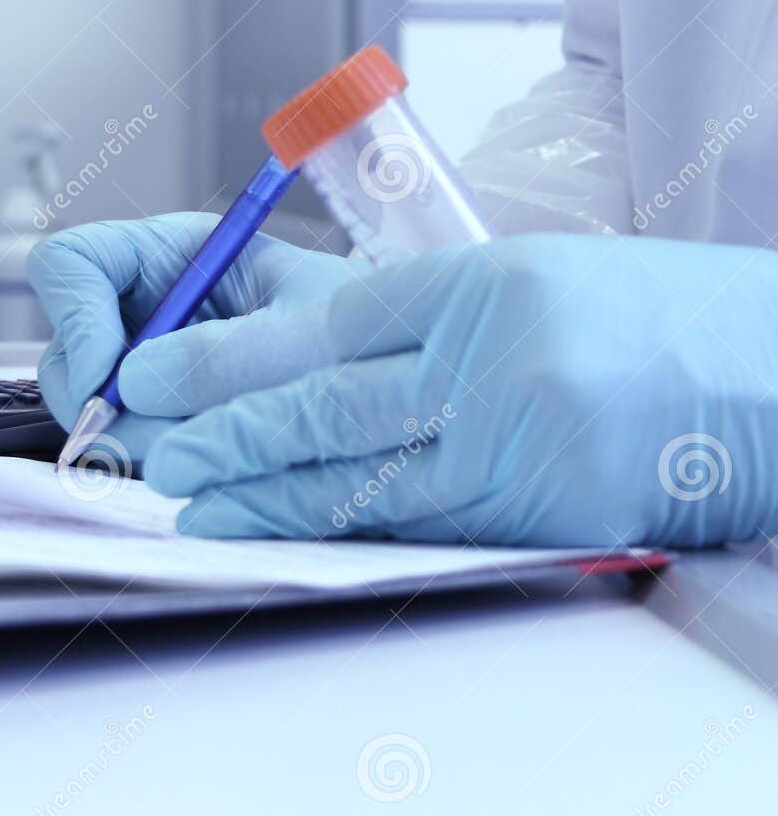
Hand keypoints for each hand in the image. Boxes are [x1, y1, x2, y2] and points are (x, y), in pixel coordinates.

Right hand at [28, 213, 361, 462]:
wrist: (406, 378)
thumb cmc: (371, 327)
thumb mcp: (305, 327)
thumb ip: (220, 353)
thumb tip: (127, 387)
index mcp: (171, 254)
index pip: (69, 264)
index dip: (74, 318)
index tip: (107, 378)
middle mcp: (147, 309)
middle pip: (66, 353)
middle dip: (104, 404)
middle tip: (168, 437)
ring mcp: (149, 371)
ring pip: (92, 415)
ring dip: (140, 444)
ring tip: (221, 447)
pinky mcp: (163, 423)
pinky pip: (127, 451)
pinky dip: (162, 465)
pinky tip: (221, 463)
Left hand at [138, 233, 777, 546]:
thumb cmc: (667, 321)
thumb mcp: (545, 278)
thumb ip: (441, 315)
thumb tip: (328, 359)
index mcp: (488, 282)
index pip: (328, 324)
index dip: (229, 355)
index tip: (155, 371)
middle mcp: (497, 359)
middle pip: (328, 399)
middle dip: (226, 426)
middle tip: (149, 443)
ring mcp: (525, 443)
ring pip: (362, 476)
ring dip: (267, 493)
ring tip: (193, 503)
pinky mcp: (550, 518)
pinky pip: (426, 528)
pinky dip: (347, 535)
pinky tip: (289, 537)